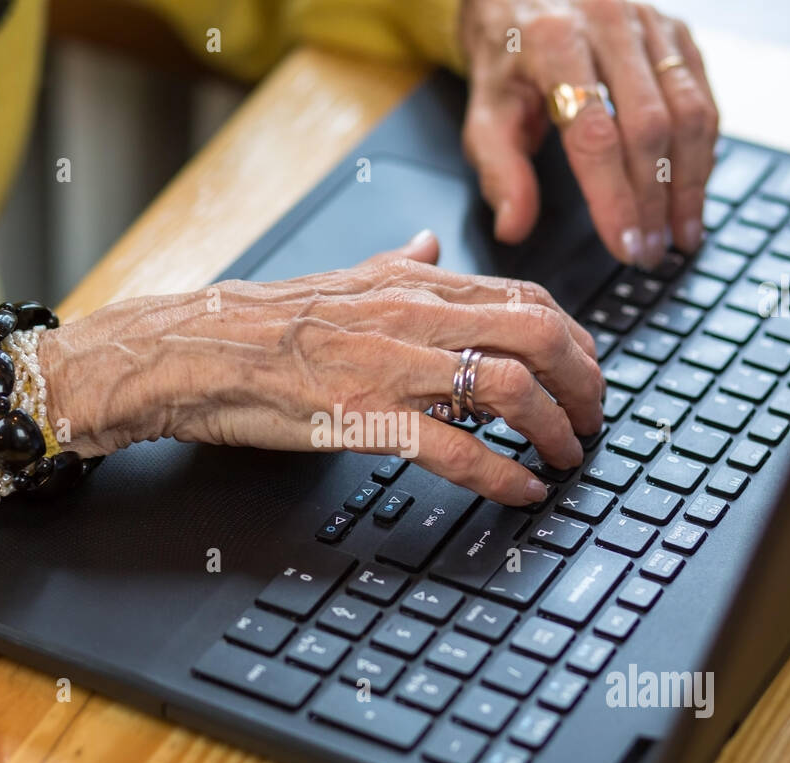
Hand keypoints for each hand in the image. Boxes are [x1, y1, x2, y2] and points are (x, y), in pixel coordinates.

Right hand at [39, 232, 604, 505]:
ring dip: (555, 430)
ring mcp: (394, 367)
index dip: (577, 339)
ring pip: (510, 388)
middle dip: (586, 383)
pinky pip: (456, 449)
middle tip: (593, 422)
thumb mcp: (344, 276)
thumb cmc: (266, 322)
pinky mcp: (367, 417)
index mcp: (416, 284)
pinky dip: (502, 476)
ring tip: (566, 460)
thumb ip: (400, 263)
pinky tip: (522, 493)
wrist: (196, 350)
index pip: (528, 297)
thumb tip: (432, 242)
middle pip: (540, 336)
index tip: (589, 372)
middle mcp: (416, 317)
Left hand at [460, 0, 717, 266]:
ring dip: (690, 182)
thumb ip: (499, 170)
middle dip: (655, 200)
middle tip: (652, 252)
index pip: (594, 135)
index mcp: (552, 42)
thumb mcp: (484, 112)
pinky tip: (693, 189)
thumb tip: (514, 226)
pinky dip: (703, 149)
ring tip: (682, 233)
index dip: (614, 198)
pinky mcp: (675, 29)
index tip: (624, 246)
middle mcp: (607, 22)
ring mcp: (648, 22)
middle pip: (650, 126)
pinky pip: (702, 94)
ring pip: (688, 110)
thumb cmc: (505, 60)